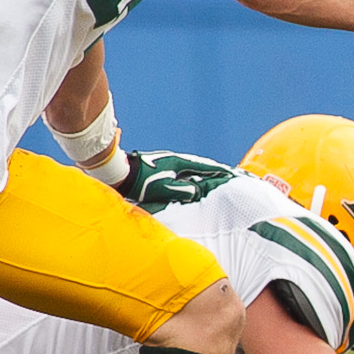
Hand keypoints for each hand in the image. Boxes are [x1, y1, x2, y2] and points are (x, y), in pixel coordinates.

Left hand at [115, 150, 239, 209]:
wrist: (121, 174)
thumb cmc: (142, 183)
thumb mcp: (165, 188)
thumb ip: (183, 191)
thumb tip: (197, 193)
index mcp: (179, 163)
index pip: (204, 167)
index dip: (219, 171)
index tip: (232, 175)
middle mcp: (176, 160)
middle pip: (201, 165)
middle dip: (215, 170)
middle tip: (228, 175)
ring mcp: (169, 163)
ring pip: (193, 167)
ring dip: (205, 172)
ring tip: (215, 177)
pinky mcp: (163, 167)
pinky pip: (185, 171)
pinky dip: (194, 175)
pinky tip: (194, 181)